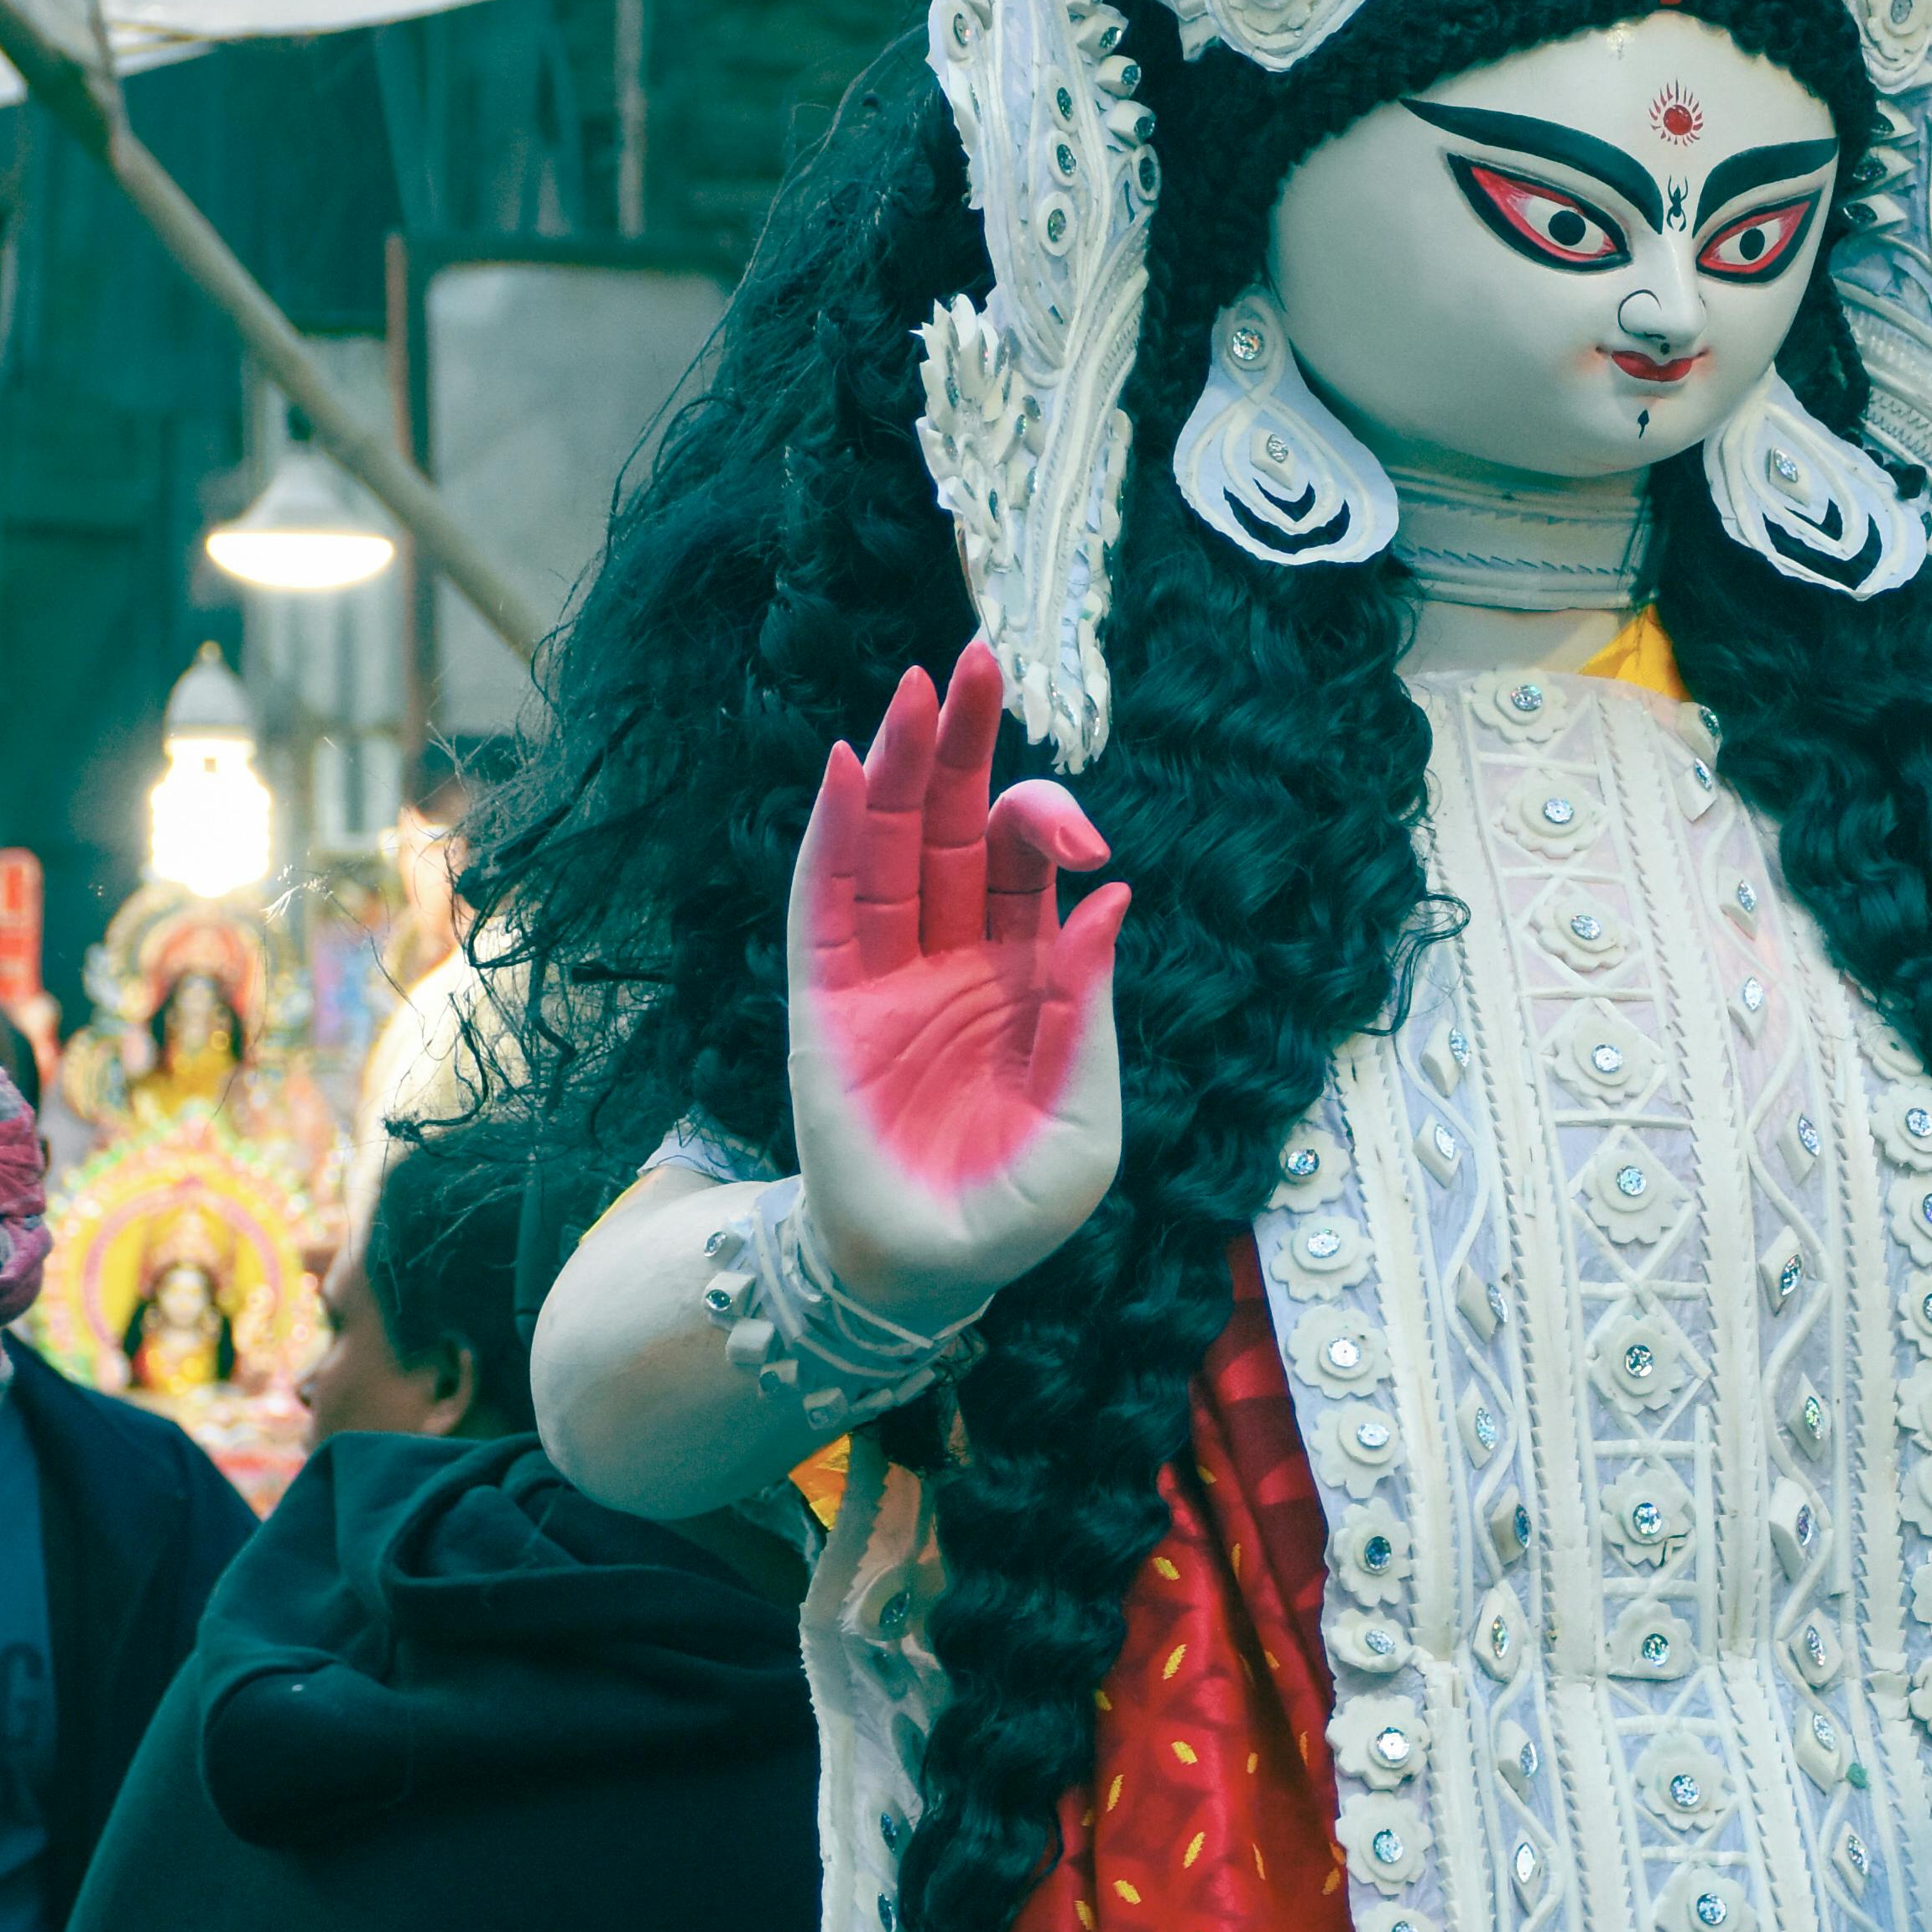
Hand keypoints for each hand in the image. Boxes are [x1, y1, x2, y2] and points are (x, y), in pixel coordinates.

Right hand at [786, 643, 1127, 1327]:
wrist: (923, 1274)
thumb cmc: (1012, 1207)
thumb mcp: (1084, 1126)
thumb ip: (1089, 1013)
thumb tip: (1109, 898)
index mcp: (1020, 969)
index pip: (1021, 860)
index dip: (1043, 821)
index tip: (1077, 835)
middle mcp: (948, 952)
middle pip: (948, 821)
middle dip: (963, 742)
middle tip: (977, 657)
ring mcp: (881, 970)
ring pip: (884, 842)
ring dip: (895, 764)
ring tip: (913, 688)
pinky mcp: (824, 997)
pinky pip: (822, 898)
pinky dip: (829, 832)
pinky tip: (841, 767)